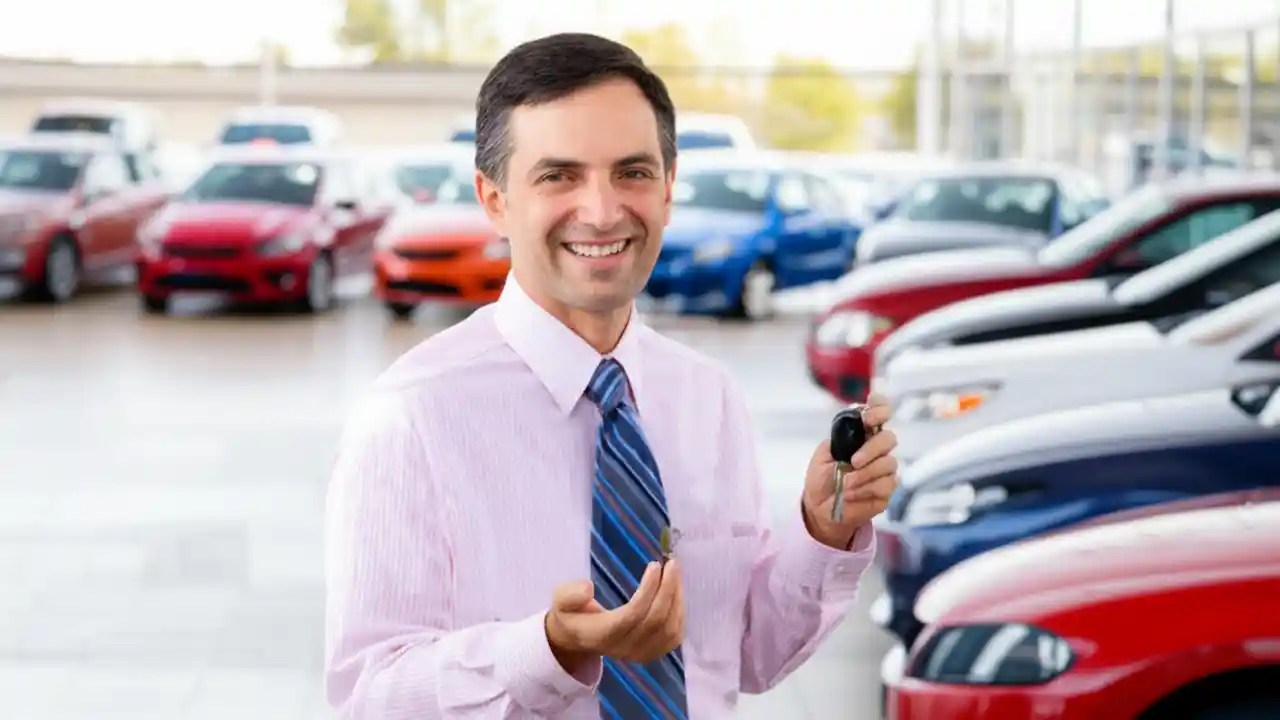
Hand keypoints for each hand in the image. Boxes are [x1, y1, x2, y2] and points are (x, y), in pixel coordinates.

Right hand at [545, 559, 684, 670]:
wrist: (578, 638)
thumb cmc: (572, 613)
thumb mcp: (561, 600)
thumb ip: (569, 594)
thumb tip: (588, 588)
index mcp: (603, 634)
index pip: (632, 614)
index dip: (648, 590)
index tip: (655, 565)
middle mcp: (624, 648)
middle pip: (655, 620)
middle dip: (668, 589)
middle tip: (672, 563)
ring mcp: (640, 654)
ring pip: (669, 629)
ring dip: (677, 599)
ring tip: (675, 573)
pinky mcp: (652, 653)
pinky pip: (674, 637)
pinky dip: (680, 613)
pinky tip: (676, 592)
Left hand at [801, 393, 898, 548]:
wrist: (820, 508)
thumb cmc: (822, 478)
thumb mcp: (822, 454)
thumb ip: (838, 439)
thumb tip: (853, 430)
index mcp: (862, 435)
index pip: (881, 412)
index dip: (880, 409)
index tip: (868, 418)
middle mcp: (877, 449)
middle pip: (889, 439)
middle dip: (871, 449)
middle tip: (853, 461)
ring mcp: (885, 470)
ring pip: (889, 463)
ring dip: (865, 474)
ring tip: (846, 483)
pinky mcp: (887, 490)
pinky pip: (886, 485)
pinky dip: (865, 489)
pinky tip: (851, 494)